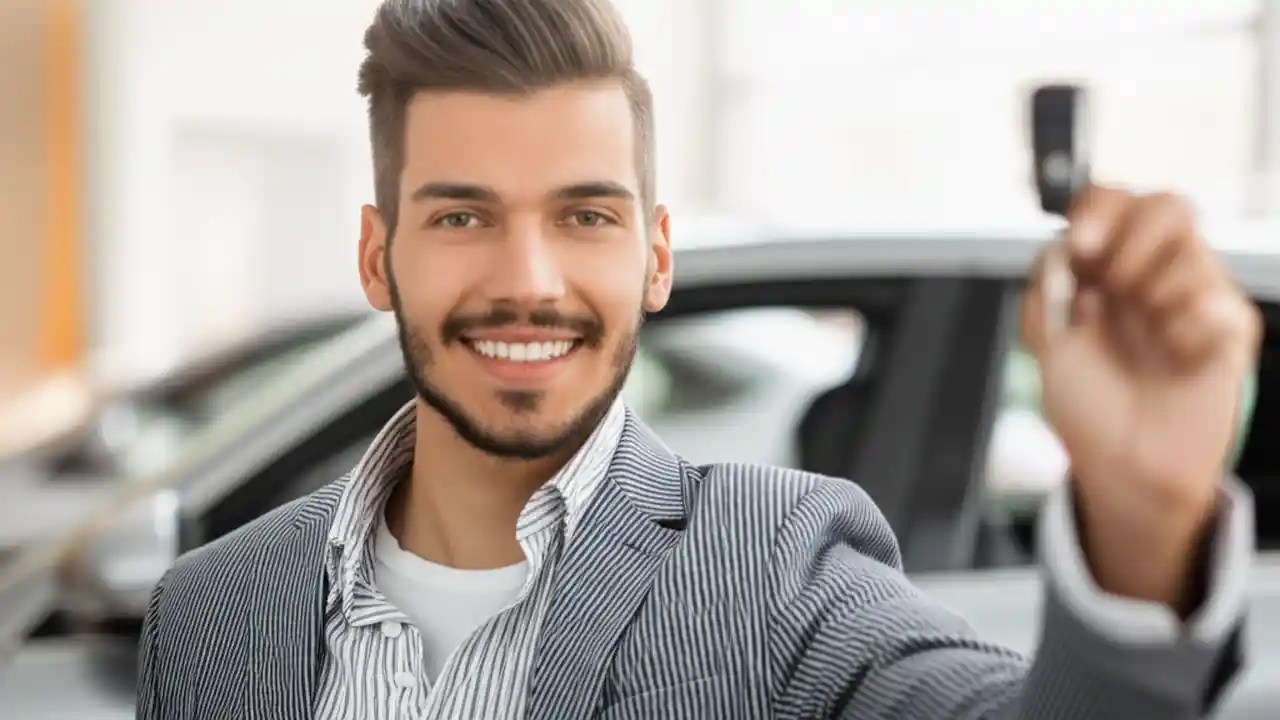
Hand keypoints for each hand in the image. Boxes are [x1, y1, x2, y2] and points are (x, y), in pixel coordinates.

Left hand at [1021, 185, 1261, 613]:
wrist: (1123, 465)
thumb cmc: (1088, 406)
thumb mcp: (1045, 343)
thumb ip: (1047, 288)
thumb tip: (1062, 246)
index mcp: (1106, 267)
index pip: (1113, 203)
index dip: (1099, 209)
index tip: (1080, 245)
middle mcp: (1154, 272)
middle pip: (1167, 204)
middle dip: (1131, 236)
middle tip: (1110, 282)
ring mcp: (1194, 297)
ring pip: (1193, 244)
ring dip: (1154, 283)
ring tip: (1143, 327)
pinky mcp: (1228, 329)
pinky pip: (1216, 299)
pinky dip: (1184, 324)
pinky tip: (1172, 353)